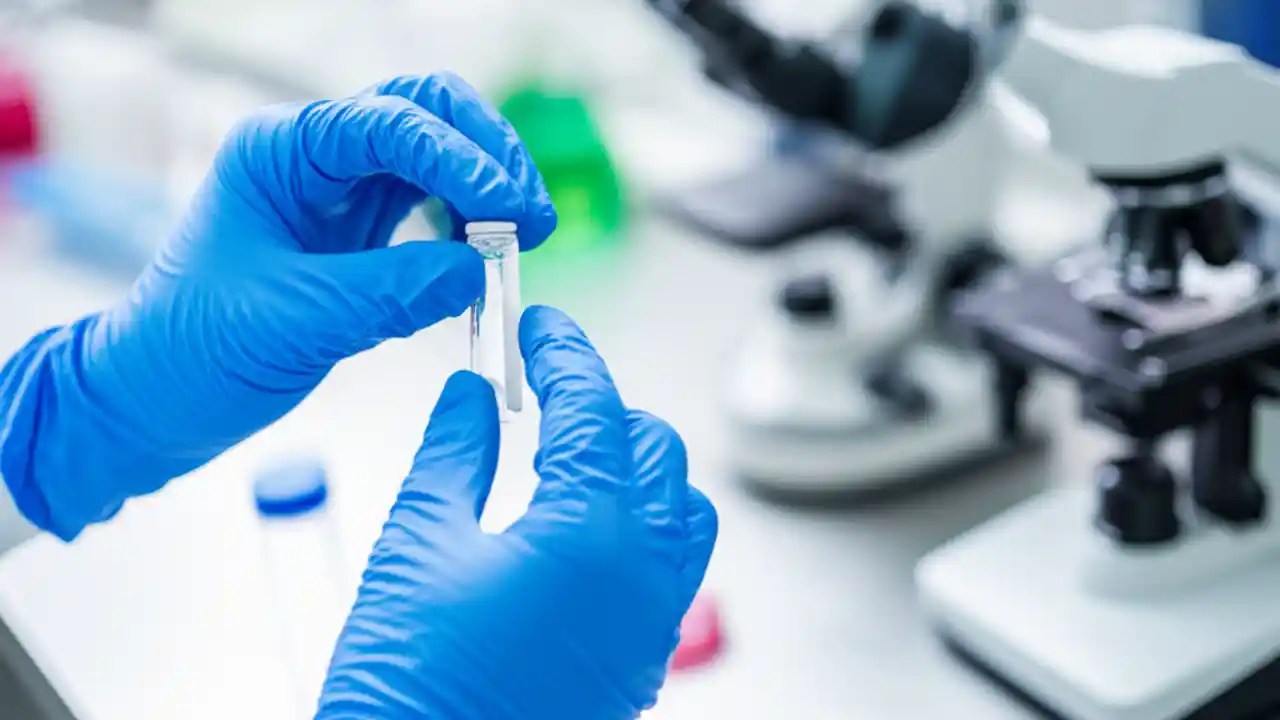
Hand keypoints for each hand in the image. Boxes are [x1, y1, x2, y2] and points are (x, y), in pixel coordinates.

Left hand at [0, 73, 555, 539]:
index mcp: (281, 153)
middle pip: (426, 111)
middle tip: (530, 219)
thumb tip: (480, 270)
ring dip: (489, 187)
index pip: (388, 124)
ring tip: (523, 240)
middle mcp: (316, 157)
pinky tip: (488, 261)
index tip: (506, 210)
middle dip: (487, 153)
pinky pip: (434, 207)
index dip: (458, 157)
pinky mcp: (362, 232)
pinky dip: (471, 226)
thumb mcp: (294, 324)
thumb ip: (389, 293)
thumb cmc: (195, 352)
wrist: (154, 397)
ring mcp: (342, 191)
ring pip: (439, 154)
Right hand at [318, 307, 718, 719]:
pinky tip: (586, 522)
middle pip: (652, 446)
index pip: (593, 408)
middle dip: (600, 403)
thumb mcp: (417, 546)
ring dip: (635, 463)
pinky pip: (674, 565)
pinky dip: (645, 521)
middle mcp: (642, 576)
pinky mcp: (642, 659)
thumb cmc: (409, 689)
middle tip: (542, 387)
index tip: (537, 327)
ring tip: (571, 451)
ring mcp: (652, 622)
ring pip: (679, 506)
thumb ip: (454, 453)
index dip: (562, 353)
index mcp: (590, 534)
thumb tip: (472, 394)